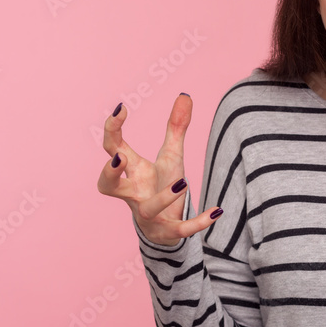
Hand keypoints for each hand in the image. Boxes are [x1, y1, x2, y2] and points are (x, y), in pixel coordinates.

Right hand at [97, 93, 222, 245]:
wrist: (166, 229)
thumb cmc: (161, 187)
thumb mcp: (170, 155)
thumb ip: (176, 127)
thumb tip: (185, 95)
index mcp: (133, 172)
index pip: (112, 149)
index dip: (112, 129)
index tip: (122, 108)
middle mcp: (134, 194)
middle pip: (107, 186)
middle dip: (110, 172)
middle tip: (120, 157)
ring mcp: (148, 215)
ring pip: (147, 209)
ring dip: (163, 196)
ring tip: (183, 181)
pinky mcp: (167, 231)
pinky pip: (180, 230)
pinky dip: (198, 223)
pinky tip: (217, 211)